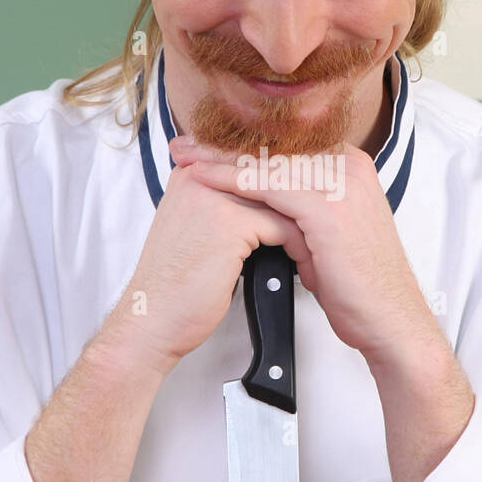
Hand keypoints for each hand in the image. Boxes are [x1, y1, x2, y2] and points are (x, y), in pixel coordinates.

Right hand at [97, 153, 308, 377]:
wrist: (154, 318)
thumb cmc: (177, 285)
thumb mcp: (199, 231)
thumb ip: (227, 204)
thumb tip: (270, 200)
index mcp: (193, 172)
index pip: (256, 162)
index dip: (289, 183)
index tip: (314, 204)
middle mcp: (201, 175)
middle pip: (273, 174)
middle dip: (304, 201)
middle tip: (327, 225)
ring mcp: (214, 195)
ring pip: (284, 198)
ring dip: (307, 224)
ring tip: (322, 247)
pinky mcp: (230, 222)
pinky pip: (285, 225)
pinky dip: (301, 247)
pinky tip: (308, 265)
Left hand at [169, 135, 447, 371]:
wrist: (389, 321)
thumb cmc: (358, 287)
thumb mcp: (325, 235)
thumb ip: (301, 211)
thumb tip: (265, 207)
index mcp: (350, 168)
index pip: (285, 147)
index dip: (239, 145)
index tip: (202, 147)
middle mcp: (350, 167)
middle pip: (273, 148)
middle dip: (222, 146)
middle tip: (183, 146)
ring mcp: (342, 184)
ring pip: (266, 162)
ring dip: (219, 159)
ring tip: (183, 159)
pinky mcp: (330, 208)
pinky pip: (269, 186)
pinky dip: (231, 180)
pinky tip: (203, 179)